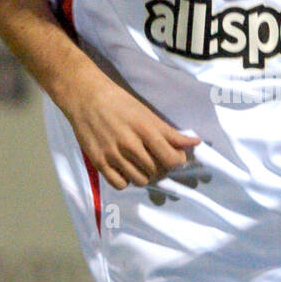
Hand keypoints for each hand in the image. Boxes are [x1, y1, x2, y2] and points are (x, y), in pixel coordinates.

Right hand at [63, 69, 201, 190]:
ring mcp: (112, 155)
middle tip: (156, 159)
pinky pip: (120, 184)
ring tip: (140, 164)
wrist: (86, 97)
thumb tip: (194, 142)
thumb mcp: (147, 113)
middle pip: (156, 170)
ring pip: (140, 180)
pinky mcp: (98, 162)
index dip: (178, 161)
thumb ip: (169, 132)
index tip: (175, 157)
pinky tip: (125, 168)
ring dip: (145, 175)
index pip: (171, 158)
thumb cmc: (120, 103)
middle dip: (161, 167)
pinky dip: (126, 180)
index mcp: (145, 129)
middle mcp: (129, 144)